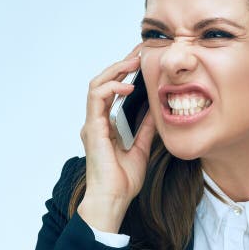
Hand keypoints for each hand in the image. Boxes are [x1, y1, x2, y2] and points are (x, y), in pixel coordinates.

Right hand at [78, 43, 157, 223]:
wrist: (113, 199)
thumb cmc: (123, 181)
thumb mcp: (141, 147)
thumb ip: (145, 128)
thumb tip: (156, 110)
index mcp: (105, 125)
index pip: (113, 90)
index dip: (126, 73)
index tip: (142, 59)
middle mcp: (96, 121)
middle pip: (104, 82)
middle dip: (122, 64)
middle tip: (140, 50)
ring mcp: (92, 124)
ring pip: (97, 84)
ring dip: (116, 70)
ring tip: (134, 61)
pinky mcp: (92, 128)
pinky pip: (96, 98)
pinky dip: (111, 88)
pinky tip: (128, 86)